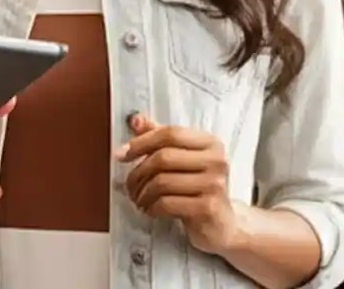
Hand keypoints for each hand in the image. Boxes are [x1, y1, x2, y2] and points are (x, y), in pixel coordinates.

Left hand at [118, 114, 239, 254]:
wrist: (222, 224)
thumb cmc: (198, 187)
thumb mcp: (182, 159)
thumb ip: (160, 137)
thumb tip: (135, 119)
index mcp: (210, 143)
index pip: (170, 133)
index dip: (141, 142)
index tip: (121, 154)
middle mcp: (216, 161)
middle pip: (163, 157)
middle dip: (138, 172)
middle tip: (129, 185)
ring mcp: (214, 185)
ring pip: (162, 182)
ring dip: (142, 193)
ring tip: (138, 199)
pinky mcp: (208, 208)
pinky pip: (166, 203)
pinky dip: (151, 207)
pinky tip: (150, 209)